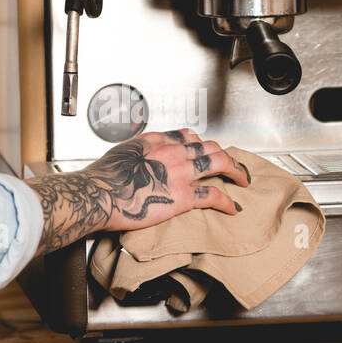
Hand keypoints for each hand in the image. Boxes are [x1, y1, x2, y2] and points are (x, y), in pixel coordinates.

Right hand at [26, 129, 250, 255]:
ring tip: (243, 180)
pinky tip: (233, 207)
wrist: (98, 194)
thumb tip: (141, 160)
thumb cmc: (103, 177)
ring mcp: (181, 172)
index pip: (188, 135)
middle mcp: (173, 152)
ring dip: (235, 171)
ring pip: (219, 163)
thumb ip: (139, 153)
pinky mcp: (183, 196)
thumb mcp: (122, 152)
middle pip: (210, 147)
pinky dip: (228, 201)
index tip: (205, 150)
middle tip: (232, 165)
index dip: (201, 143)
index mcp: (157, 140)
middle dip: (225, 156)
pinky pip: (213, 195)